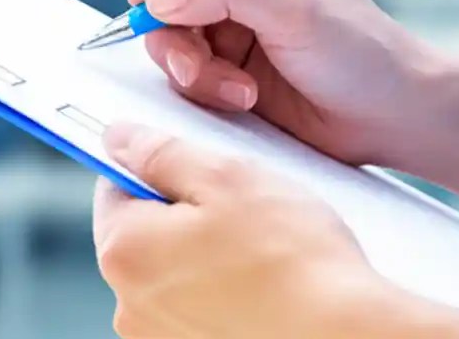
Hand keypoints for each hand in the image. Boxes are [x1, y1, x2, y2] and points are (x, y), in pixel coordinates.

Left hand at [93, 123, 426, 338]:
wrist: (344, 333)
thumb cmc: (292, 260)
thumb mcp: (224, 176)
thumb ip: (161, 152)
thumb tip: (120, 139)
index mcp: (124, 251)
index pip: (114, 186)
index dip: (155, 165)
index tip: (192, 163)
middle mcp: (129, 304)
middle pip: (142, 232)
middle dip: (183, 211)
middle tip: (238, 204)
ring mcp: (160, 336)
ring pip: (172, 270)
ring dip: (204, 253)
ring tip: (259, 247)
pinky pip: (196, 305)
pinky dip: (221, 291)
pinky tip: (261, 281)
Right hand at [128, 0, 442, 166]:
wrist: (385, 116)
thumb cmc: (360, 52)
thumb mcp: (294, 11)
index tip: (151, 1)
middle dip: (175, 29)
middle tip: (195, 62)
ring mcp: (223, 12)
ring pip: (163, 30)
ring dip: (193, 67)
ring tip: (239, 90)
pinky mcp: (218, 56)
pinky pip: (178, 66)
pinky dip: (204, 86)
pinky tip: (245, 96)